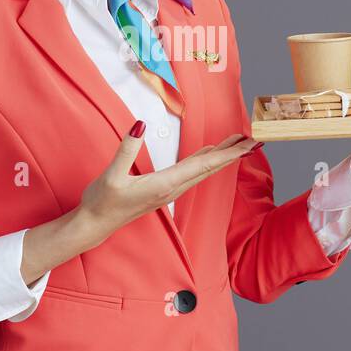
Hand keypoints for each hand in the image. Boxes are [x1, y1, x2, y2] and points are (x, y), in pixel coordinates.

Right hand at [74, 122, 259, 242]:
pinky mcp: (163, 190)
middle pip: (210, 168)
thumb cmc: (102, 202)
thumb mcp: (111, 175)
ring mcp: (169, 191)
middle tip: (255, 139)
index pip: (203, 165)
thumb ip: (127, 149)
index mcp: (165, 184)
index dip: (228, 154)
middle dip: (233, 154)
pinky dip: (206, 162)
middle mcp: (172, 189)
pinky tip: (209, 154)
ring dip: (222, 157)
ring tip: (238, 143)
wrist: (95, 225)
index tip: (248, 145)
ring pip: (202, 171)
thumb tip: (140, 125)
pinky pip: (192, 174)